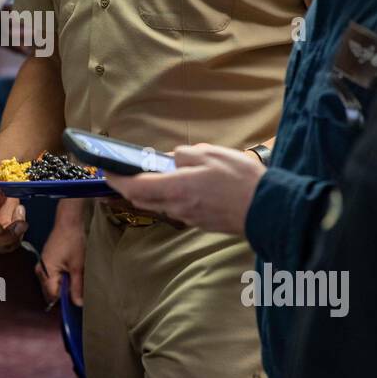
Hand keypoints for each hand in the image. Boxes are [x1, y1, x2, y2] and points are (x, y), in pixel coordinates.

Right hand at [35, 200, 85, 305]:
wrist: (69, 221)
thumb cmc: (73, 240)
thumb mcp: (78, 266)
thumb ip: (77, 287)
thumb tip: (78, 304)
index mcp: (46, 273)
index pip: (54, 296)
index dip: (66, 301)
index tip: (79, 302)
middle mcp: (41, 271)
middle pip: (52, 291)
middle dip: (66, 293)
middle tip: (80, 291)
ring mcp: (43, 265)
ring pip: (54, 284)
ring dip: (66, 285)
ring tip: (78, 279)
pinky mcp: (48, 261)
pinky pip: (54, 276)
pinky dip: (64, 277)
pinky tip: (73, 273)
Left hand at [105, 143, 266, 235]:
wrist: (269, 209)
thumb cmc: (242, 179)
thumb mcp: (211, 154)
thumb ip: (183, 156)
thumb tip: (168, 160)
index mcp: (177, 188)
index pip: (135, 186)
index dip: (117, 179)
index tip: (107, 171)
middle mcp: (178, 207)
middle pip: (142, 199)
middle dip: (129, 186)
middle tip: (125, 172)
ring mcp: (189, 218)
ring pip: (160, 204)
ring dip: (153, 191)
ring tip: (160, 174)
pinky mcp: (200, 223)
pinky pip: (177, 209)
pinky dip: (171, 197)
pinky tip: (183, 186)